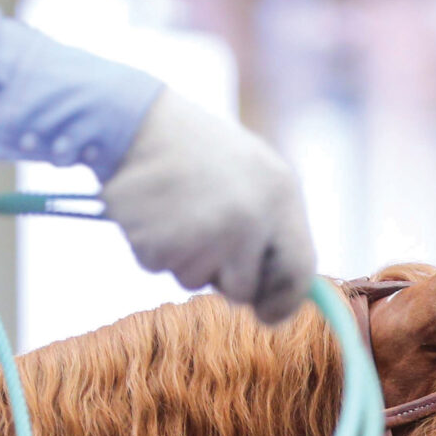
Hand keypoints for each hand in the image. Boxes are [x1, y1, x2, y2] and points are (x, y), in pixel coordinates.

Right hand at [99, 89, 316, 323]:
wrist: (135, 120)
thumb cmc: (199, 150)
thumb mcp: (256, 174)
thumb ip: (276, 229)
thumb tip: (282, 298)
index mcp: (280, 197)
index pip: (299, 272)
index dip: (284, 302)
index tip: (269, 314)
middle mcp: (248, 220)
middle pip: (244, 290)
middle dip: (225, 275)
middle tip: (206, 227)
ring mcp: (204, 235)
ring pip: (197, 281)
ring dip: (186, 256)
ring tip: (179, 206)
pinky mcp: (160, 245)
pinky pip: (161, 268)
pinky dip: (156, 245)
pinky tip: (156, 209)